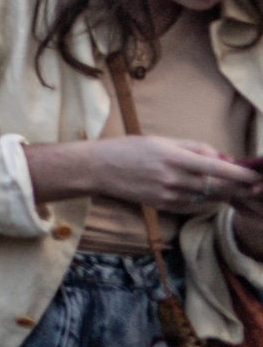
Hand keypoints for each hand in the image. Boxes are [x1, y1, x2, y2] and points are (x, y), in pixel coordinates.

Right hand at [78, 135, 258, 215]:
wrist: (99, 169)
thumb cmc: (129, 149)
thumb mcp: (161, 140)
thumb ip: (194, 148)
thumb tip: (222, 159)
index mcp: (174, 158)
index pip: (218, 169)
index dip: (241, 174)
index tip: (256, 176)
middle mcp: (174, 179)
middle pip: (218, 188)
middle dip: (237, 187)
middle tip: (250, 184)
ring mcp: (169, 195)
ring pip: (208, 197)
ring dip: (221, 192)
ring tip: (226, 185)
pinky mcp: (164, 206)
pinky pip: (193, 203)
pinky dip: (202, 197)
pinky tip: (199, 189)